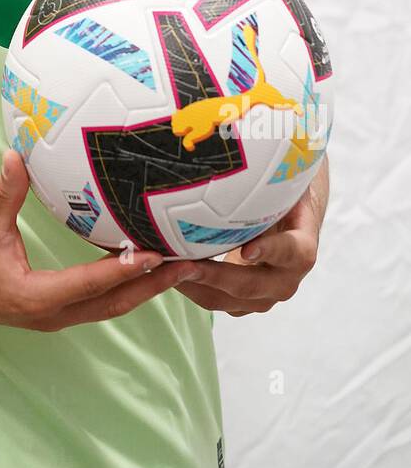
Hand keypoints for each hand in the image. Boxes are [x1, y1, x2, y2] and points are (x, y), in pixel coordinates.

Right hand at [0, 149, 200, 330]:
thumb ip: (6, 193)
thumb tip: (15, 156)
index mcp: (36, 297)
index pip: (88, 283)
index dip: (121, 269)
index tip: (152, 255)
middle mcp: (53, 315)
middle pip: (114, 304)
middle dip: (152, 285)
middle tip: (187, 264)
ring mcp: (58, 318)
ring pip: (112, 307)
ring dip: (145, 289)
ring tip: (179, 268)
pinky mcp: (59, 314)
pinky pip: (101, 304)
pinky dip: (126, 288)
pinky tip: (144, 270)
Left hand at [174, 169, 326, 316]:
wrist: (290, 222)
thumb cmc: (282, 197)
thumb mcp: (282, 187)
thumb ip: (268, 184)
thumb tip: (235, 167)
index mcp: (301, 250)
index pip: (292, 252)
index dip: (270, 251)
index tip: (246, 249)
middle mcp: (285, 280)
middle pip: (250, 286)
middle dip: (215, 277)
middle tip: (185, 264)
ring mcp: (263, 295)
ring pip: (226, 301)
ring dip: (194, 286)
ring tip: (166, 269)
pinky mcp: (242, 301)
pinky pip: (212, 300)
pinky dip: (188, 287)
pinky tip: (165, 270)